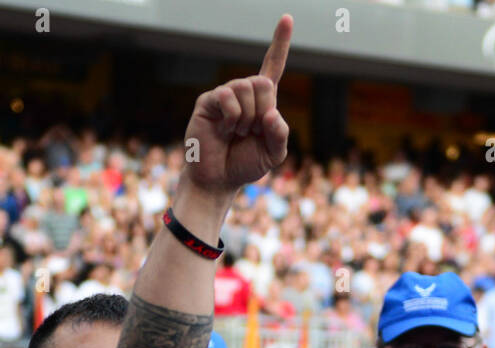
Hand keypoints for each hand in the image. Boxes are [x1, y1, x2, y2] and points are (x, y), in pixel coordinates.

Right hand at [181, 15, 291, 197]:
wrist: (217, 180)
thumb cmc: (243, 166)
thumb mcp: (273, 154)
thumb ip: (280, 134)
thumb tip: (271, 113)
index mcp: (262, 103)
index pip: (273, 67)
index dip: (280, 44)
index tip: (286, 19)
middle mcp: (243, 94)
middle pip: (264, 82)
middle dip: (263, 111)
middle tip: (250, 131)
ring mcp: (224, 96)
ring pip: (247, 88)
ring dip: (246, 118)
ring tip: (236, 133)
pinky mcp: (208, 102)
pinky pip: (227, 97)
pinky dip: (232, 117)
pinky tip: (225, 130)